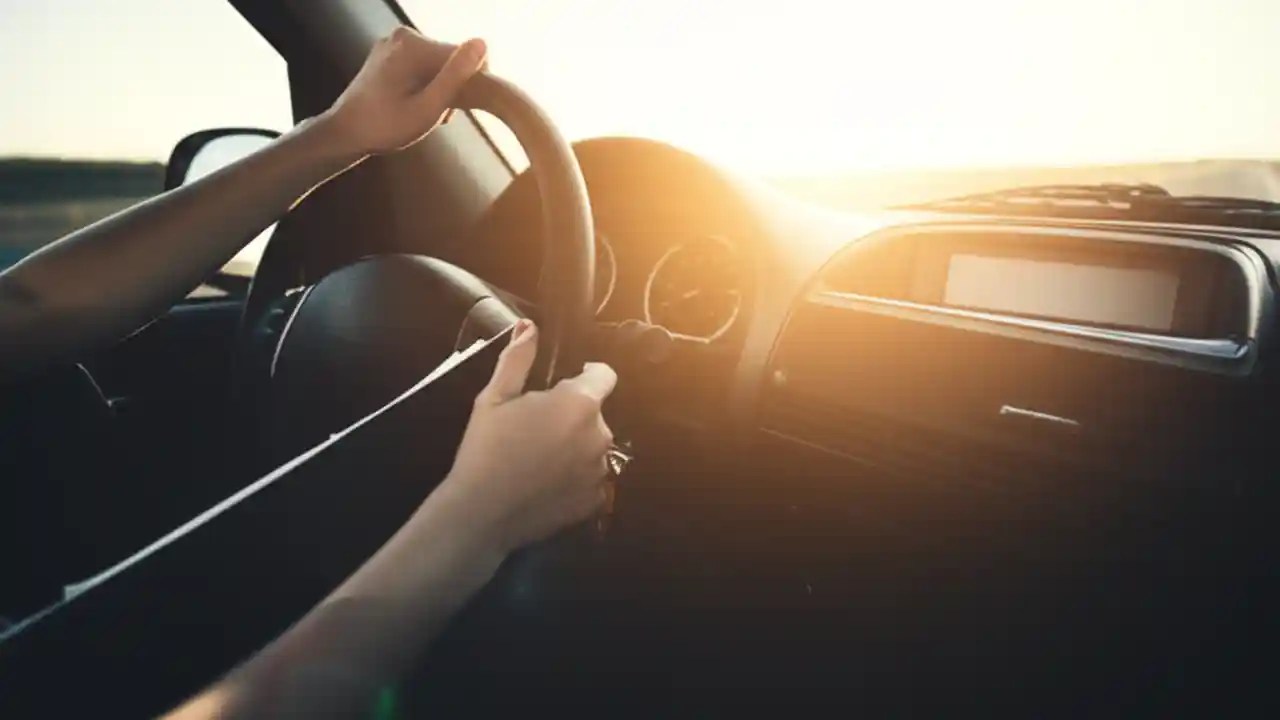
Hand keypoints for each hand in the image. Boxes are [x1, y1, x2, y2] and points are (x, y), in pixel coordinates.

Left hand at [321, 27, 486, 155]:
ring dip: (439, 89)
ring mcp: (394, 43)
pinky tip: (413, 104)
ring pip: (438, 64)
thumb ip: (456, 76)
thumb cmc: (385, 126)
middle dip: (450, 88)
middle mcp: (403, 35)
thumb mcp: (428, 107)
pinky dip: (426, 85)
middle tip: (434, 116)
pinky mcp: (390, 53)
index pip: (464, 56)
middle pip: (450, 59)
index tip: (452, 110)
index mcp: (412, 45)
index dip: (468, 85)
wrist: (345, 132)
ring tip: (421, 112)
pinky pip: (423, 66)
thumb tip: (482, 44)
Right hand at [439, 320, 617, 554]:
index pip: (605, 375)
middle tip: (538, 427)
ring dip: (577, 447)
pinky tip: (547, 482)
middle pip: (596, 415)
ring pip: (595, 448)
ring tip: (541, 458)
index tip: (568, 383)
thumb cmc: (486, 449)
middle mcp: (600, 435)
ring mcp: (600, 471)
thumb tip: (530, 327)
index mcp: (579, 404)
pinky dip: (577, 478)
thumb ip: (517, 359)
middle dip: (574, 415)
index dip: (588, 375)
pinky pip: (592, 480)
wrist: (481, 512)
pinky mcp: (595, 501)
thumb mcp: (494, 398)